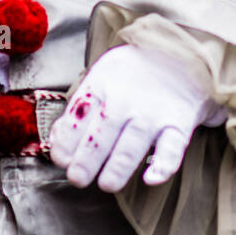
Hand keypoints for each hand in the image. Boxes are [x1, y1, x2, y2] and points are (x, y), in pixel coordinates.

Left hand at [49, 43, 225, 192]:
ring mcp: (152, 113)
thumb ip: (80, 107)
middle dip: (85, 162)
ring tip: (107, 184)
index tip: (61, 161)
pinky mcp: (178, 123)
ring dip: (116, 169)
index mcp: (100, 86)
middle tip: (78, 179)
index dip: (66, 144)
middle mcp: (125, 100)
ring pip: (131, 147)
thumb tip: (57, 141)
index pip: (77, 120)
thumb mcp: (101, 76)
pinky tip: (151, 178)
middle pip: (100, 137)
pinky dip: (163, 165)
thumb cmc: (131, 71)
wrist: (178, 50)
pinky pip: (172, 149)